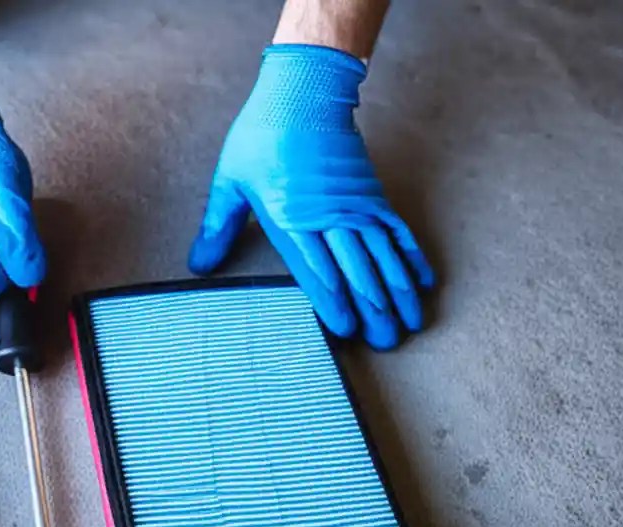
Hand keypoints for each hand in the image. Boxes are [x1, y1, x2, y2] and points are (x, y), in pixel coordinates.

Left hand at [188, 45, 434, 349]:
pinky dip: (410, 256)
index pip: (316, 268)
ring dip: (398, 290)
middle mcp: (329, 215)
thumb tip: (199, 266)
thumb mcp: (230, 180)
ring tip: (412, 321)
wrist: (303, 90)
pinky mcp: (373, 193)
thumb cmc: (261, 134)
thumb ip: (218, 227)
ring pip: (383, 255)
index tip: (346, 328)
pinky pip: (397, 230)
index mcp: (291, 216)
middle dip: (373, 307)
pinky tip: (422, 280)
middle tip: (387, 341)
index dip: (333, 300)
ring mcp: (356, 204)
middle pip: (356, 269)